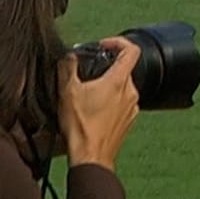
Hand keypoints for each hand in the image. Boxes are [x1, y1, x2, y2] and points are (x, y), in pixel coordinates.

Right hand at [58, 36, 140, 170]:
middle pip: (124, 69)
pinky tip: (93, 110)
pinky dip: (110, 102)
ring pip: (122, 88)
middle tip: (87, 74)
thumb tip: (68, 57)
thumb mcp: (67, 92)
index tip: (104, 45)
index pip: (132, 50)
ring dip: (107, 86)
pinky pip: (122, 103)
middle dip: (106, 68)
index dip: (118, 42)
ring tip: (87, 95)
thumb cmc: (81, 127)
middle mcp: (131, 92)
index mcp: (119, 81)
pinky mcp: (129, 120)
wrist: (91, 156)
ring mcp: (132, 107)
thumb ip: (67, 68)